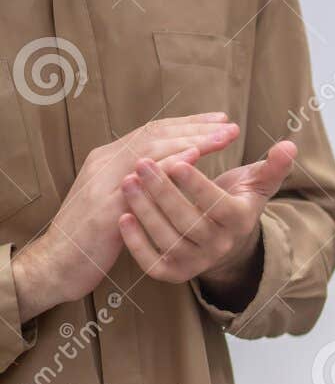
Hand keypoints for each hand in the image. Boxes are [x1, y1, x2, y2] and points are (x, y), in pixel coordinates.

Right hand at [12, 113, 237, 320]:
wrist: (57, 263)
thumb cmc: (93, 236)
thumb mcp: (118, 202)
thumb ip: (140, 185)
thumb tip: (167, 173)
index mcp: (110, 161)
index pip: (152, 132)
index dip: (187, 125)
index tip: (219, 120)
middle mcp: (106, 164)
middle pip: (155, 134)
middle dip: (194, 127)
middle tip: (229, 123)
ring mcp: (104, 183)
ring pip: (150, 151)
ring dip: (190, 141)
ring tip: (221, 136)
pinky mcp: (106, 208)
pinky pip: (140, 182)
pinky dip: (167, 167)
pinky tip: (191, 161)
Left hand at [118, 139, 296, 303]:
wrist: (224, 239)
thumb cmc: (234, 201)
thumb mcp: (255, 183)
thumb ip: (272, 166)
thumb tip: (290, 144)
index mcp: (240, 222)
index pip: (220, 207)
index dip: (198, 186)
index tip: (177, 160)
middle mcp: (220, 246)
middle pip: (190, 223)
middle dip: (163, 192)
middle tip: (142, 163)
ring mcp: (197, 262)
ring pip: (169, 241)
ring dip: (145, 212)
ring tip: (127, 182)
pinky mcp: (175, 273)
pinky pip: (154, 264)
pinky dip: (137, 244)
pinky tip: (124, 217)